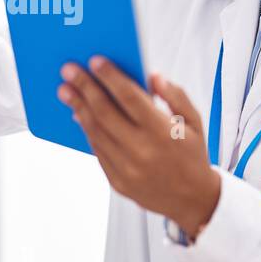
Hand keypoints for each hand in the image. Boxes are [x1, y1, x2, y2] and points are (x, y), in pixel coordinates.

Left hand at [58, 57, 220, 235]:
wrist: (193, 200)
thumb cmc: (193, 155)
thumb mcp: (194, 122)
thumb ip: (175, 96)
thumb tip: (152, 76)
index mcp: (163, 132)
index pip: (129, 97)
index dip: (110, 77)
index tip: (95, 60)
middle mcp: (142, 151)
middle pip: (105, 112)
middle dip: (84, 88)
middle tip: (68, 70)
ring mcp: (127, 169)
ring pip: (96, 132)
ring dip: (78, 108)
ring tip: (66, 90)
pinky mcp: (117, 181)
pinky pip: (97, 151)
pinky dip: (87, 130)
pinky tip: (79, 115)